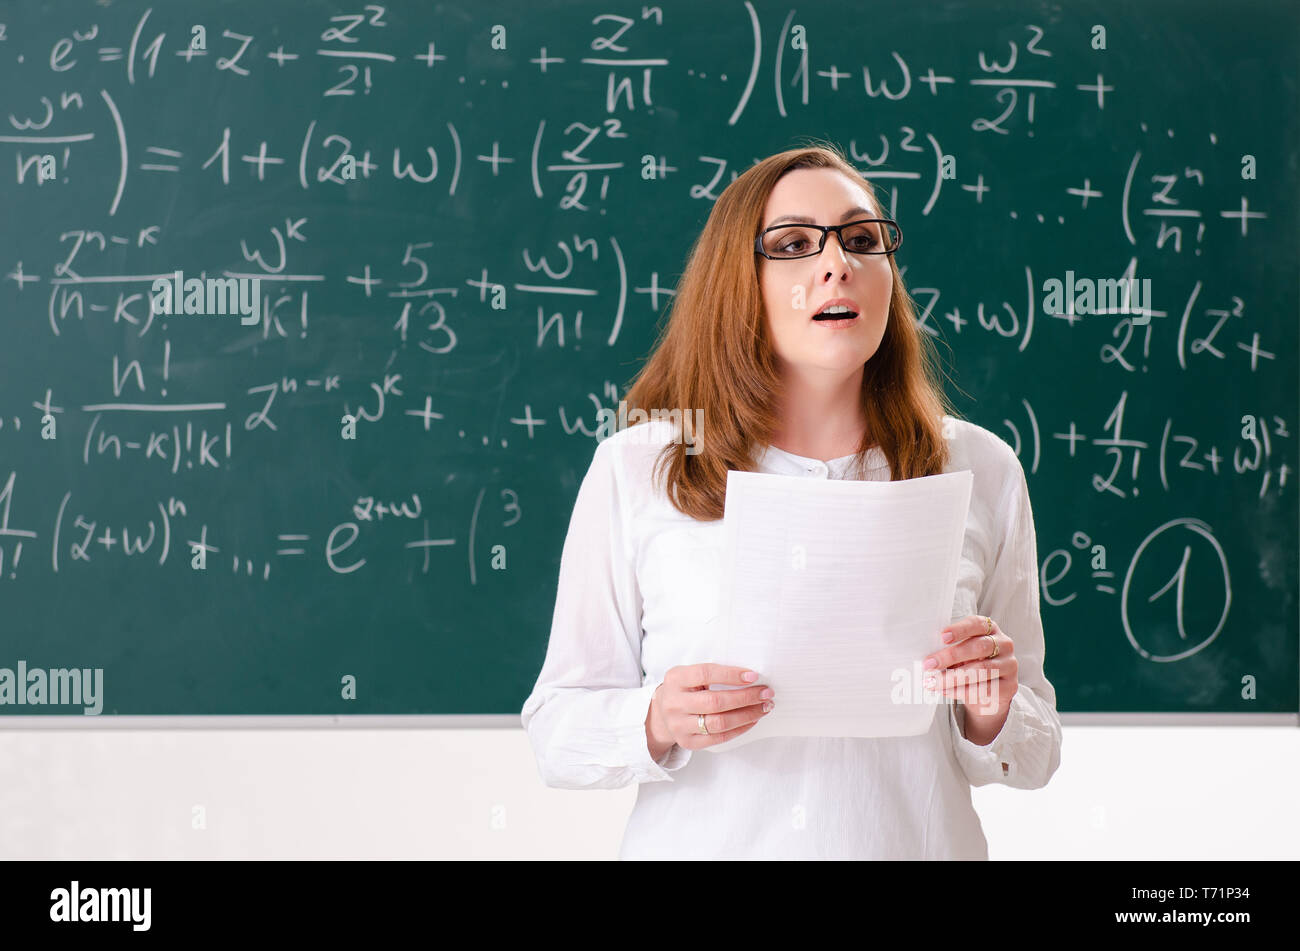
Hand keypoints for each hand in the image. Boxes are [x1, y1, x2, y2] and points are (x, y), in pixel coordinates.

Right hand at [647, 663, 773, 753]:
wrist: (662, 713)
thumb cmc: (685, 689)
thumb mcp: (690, 674)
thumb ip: (713, 673)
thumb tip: (750, 676)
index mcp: (675, 679)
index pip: (705, 674)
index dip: (731, 675)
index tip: (754, 676)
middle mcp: (674, 703)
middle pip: (715, 702)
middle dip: (746, 697)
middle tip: (766, 693)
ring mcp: (679, 725)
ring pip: (719, 722)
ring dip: (747, 715)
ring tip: (764, 707)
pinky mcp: (688, 742)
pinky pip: (719, 738)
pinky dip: (740, 728)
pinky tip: (752, 720)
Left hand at [922, 614, 1017, 744]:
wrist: (989, 694)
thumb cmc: (969, 665)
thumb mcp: (961, 653)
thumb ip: (949, 648)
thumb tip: (925, 654)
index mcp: (990, 629)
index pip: (977, 624)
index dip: (960, 629)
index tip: (941, 636)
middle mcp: (1004, 644)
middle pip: (979, 647)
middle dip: (951, 655)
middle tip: (928, 664)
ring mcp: (1010, 665)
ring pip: (982, 670)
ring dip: (953, 677)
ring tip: (932, 682)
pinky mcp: (1010, 686)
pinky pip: (985, 689)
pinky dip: (961, 691)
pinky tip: (945, 691)